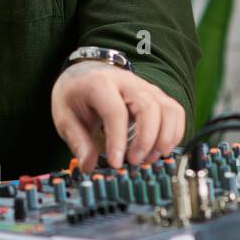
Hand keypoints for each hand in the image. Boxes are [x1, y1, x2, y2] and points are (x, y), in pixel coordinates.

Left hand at [51, 61, 184, 172]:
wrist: (85, 74)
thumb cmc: (76, 94)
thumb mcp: (64, 116)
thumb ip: (77, 140)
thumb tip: (88, 165)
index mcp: (100, 84)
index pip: (115, 111)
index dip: (118, 140)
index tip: (115, 163)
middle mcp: (127, 82)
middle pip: (149, 107)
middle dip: (145, 140)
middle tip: (134, 162)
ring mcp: (146, 87)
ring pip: (168, 108)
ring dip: (164, 138)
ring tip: (148, 159)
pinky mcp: (157, 96)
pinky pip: (176, 112)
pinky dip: (174, 134)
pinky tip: (159, 150)